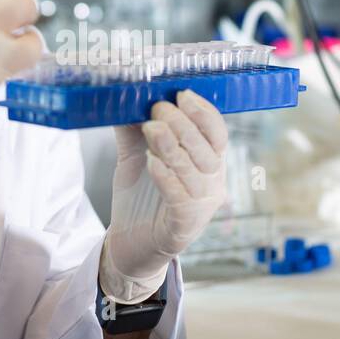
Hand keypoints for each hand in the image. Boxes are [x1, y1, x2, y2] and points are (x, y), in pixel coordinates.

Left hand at [101, 90, 227, 302]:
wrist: (129, 244)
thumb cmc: (140, 198)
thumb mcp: (136, 157)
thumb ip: (133, 130)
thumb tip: (123, 96)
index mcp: (208, 163)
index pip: (217, 133)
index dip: (204, 112)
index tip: (182, 94)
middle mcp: (212, 184)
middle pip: (207, 150)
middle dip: (183, 125)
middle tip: (158, 109)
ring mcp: (202, 207)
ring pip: (194, 171)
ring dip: (172, 146)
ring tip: (150, 128)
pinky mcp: (185, 227)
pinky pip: (181, 198)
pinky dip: (167, 178)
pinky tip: (152, 163)